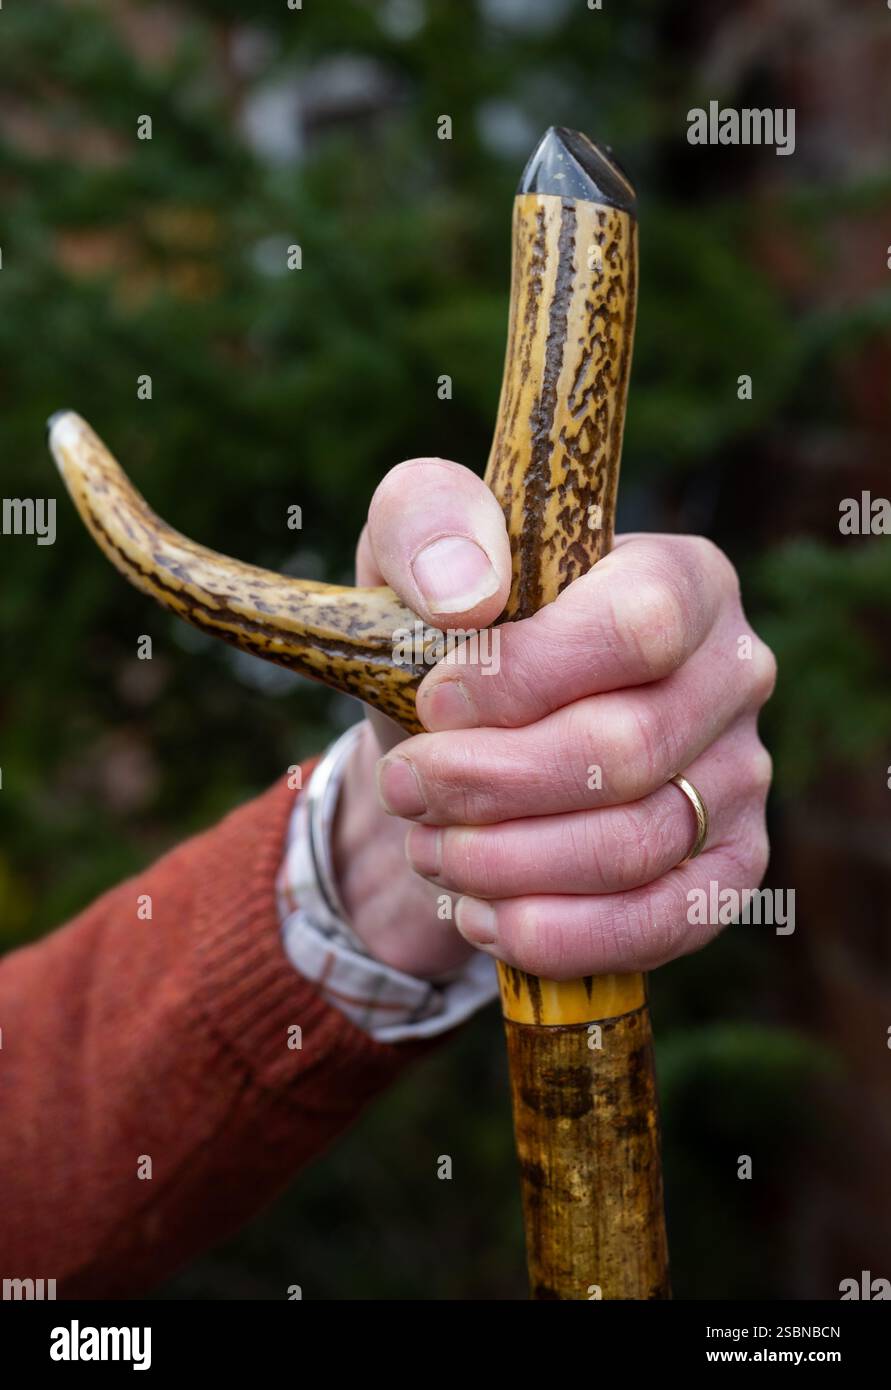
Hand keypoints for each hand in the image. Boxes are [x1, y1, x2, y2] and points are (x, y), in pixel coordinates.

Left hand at [332, 458, 775, 981]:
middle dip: (489, 783)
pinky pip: (660, 923)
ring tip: (429, 847)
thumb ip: (428, 523)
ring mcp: (742, 777)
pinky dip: (555, 933)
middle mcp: (734, 674)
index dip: (525, 677)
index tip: (433, 702)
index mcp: (683, 578)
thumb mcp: (410, 552)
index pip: (636, 627)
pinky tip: (482, 914)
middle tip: (406, 789)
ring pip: (632, 847)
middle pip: (626, 751)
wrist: (464, 742)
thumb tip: (465, 592)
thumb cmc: (446, 638)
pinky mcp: (726, 868)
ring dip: (504, 862)